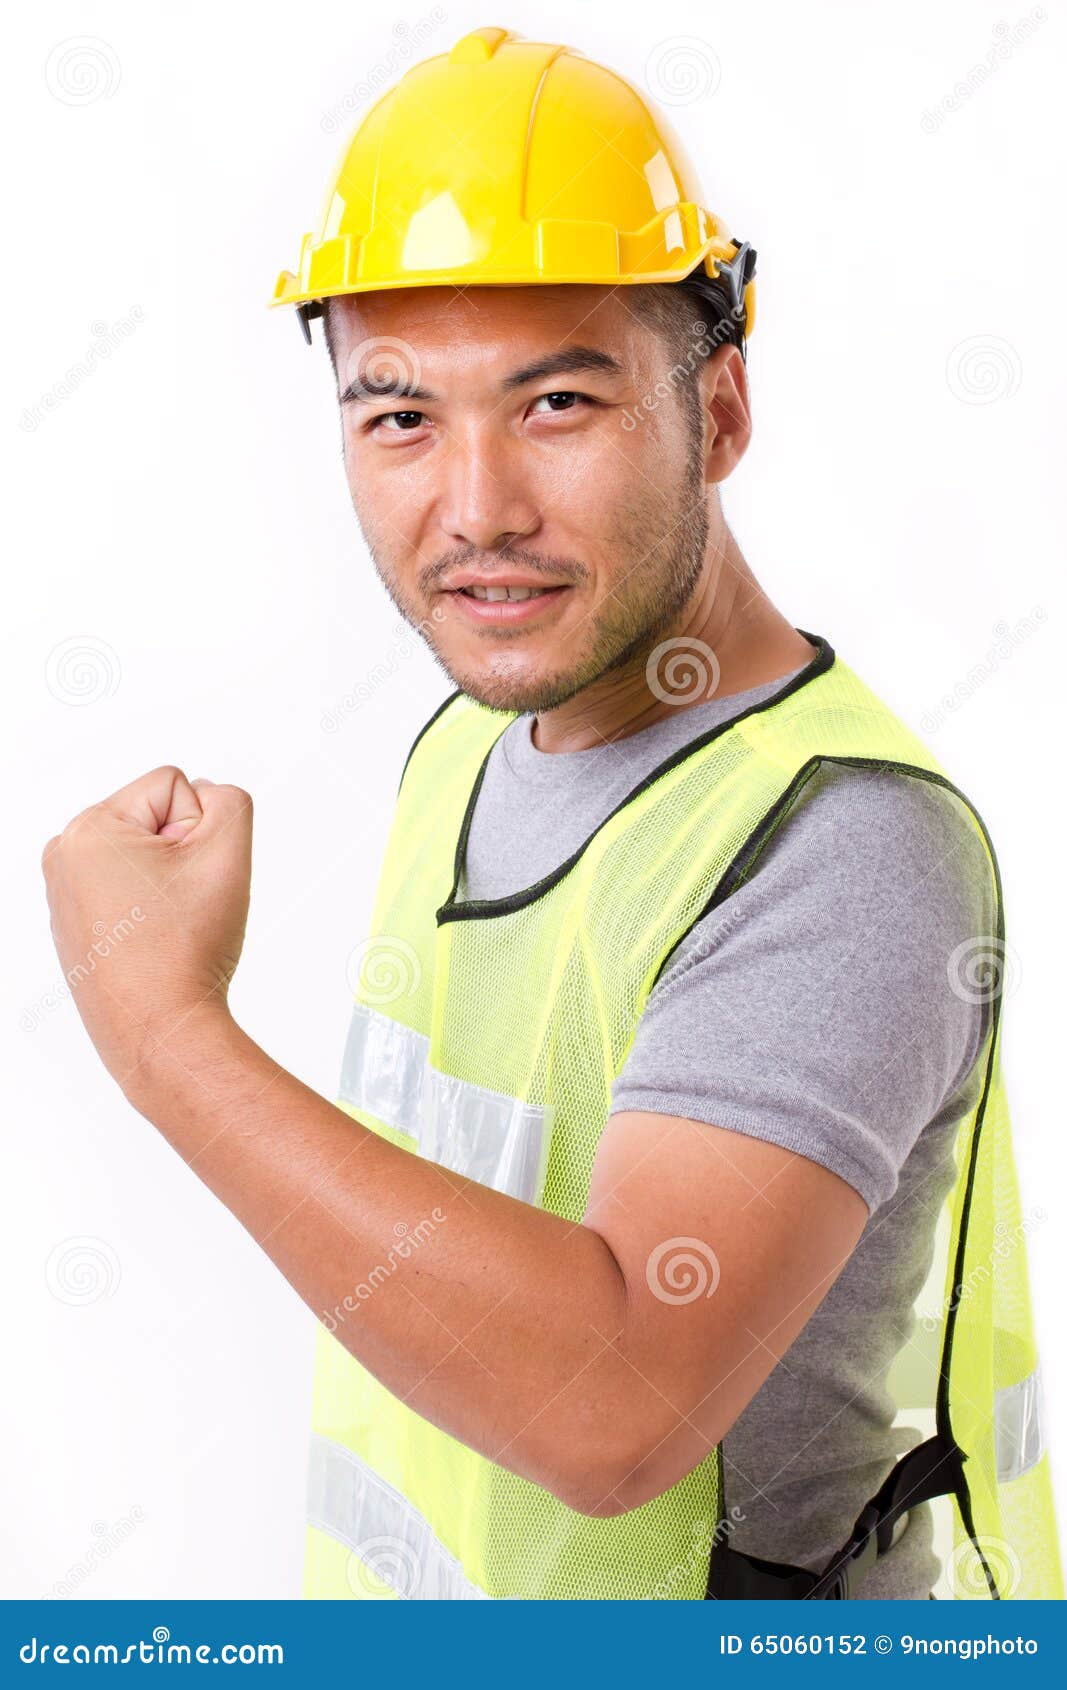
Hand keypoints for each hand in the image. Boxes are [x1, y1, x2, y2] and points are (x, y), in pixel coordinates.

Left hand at [41, 766, 252, 1095]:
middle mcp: (65, 856)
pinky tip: (153, 941)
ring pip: (144, 857)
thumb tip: (207, 795)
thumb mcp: (228, 854)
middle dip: (181, 856)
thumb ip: (230, 800)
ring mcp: (64, 892)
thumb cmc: (183, 953)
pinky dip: (148, 909)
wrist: (160, 1031)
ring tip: (167, 925)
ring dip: (167, 882)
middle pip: (155, 821)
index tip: (190, 880)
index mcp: (89, 830)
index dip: (200, 831)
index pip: (175, 788)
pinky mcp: (75, 922)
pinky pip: (128, 890)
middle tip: (181, 906)